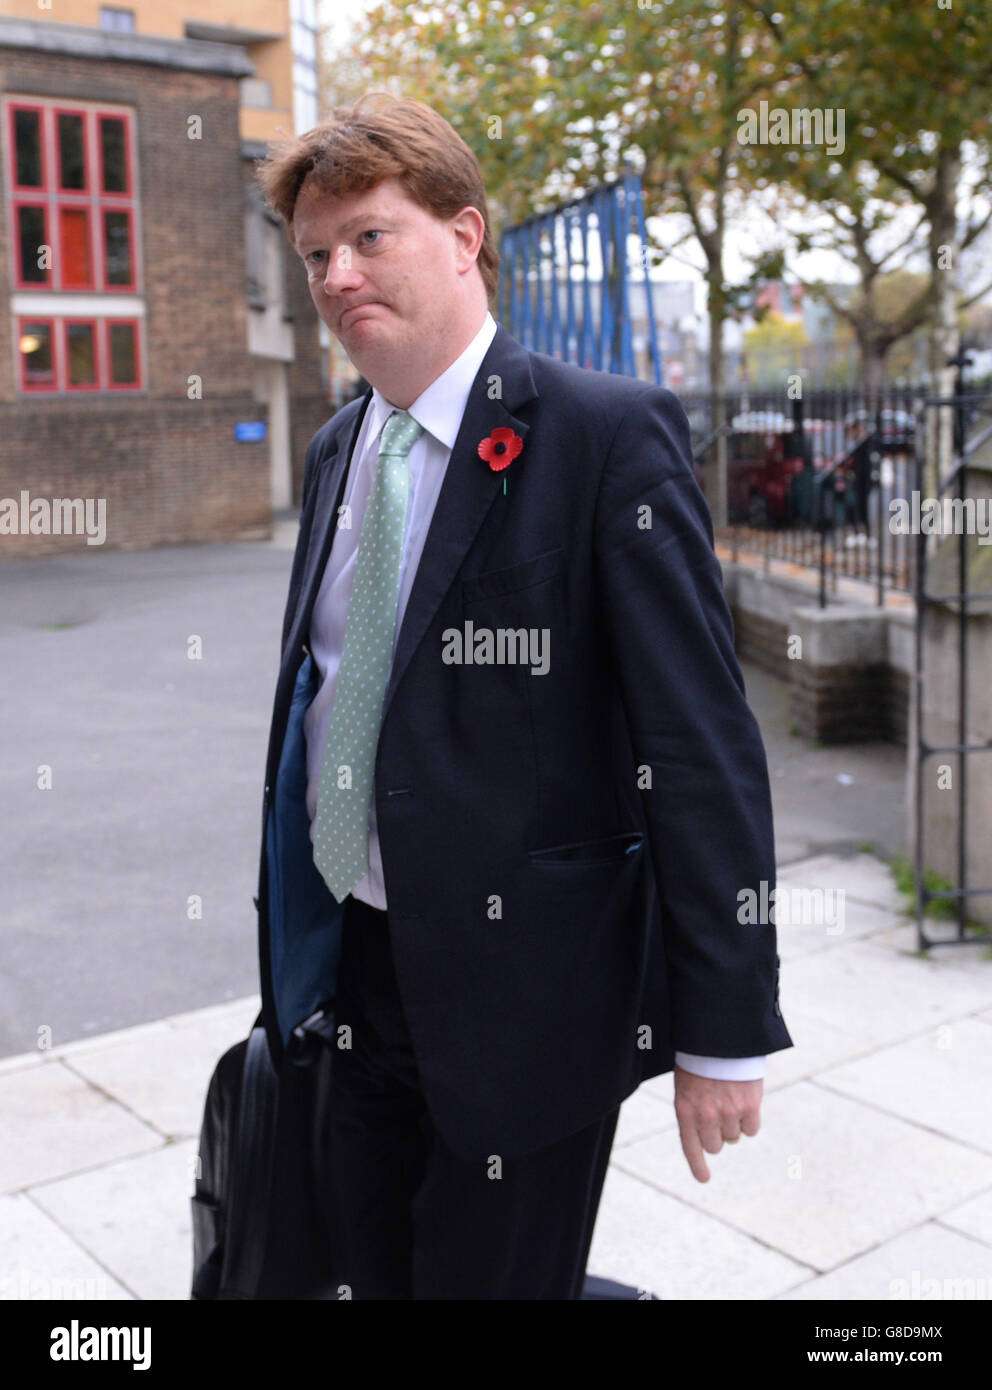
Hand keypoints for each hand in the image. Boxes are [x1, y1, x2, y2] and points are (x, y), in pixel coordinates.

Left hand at [673, 1065, 762, 1182]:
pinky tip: (745, 1103)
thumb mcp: (686, 1085)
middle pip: (715, 1146)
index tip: (704, 1179)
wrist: (719, 1036)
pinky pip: (751, 1129)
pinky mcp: (749, 1106)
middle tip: (718, 1116)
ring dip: (733, 1125)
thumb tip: (708, 1138)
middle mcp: (705, 1115)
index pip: (690, 1147)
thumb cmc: (700, 1060)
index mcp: (685, 1109)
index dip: (698, 1165)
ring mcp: (728, 1112)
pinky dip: (749, 1120)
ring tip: (730, 1101)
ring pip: (734, 1137)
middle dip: (717, 1135)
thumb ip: (693, 1111)